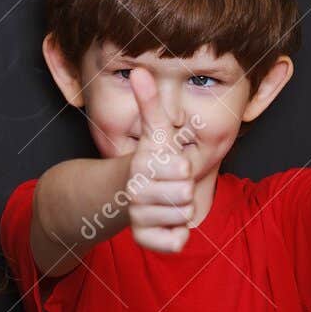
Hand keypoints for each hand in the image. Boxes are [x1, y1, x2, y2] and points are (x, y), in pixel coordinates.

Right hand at [125, 68, 195, 252]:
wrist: (125, 194)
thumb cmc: (150, 159)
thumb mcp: (154, 132)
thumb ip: (149, 102)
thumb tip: (138, 70)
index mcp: (141, 164)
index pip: (183, 168)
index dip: (182, 166)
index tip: (168, 164)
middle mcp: (136, 192)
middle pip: (185, 194)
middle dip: (183, 188)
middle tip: (167, 184)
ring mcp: (137, 217)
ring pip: (184, 216)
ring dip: (180, 210)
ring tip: (164, 201)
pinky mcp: (144, 240)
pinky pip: (177, 241)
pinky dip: (177, 235)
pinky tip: (164, 222)